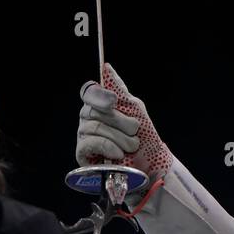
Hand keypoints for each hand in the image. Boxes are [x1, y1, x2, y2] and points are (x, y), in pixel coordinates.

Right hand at [76, 62, 174, 194]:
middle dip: (120, 121)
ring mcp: (84, 136)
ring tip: (132, 145)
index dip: (98, 95)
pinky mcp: (83, 154)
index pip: (88, 92)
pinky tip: (118, 153)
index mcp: (100, 105)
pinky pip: (89, 143)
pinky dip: (107, 146)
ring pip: (94, 127)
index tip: (113, 101)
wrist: (151, 165)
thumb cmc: (144, 137)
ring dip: (119, 137)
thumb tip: (106, 68)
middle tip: (135, 131)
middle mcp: (88, 118)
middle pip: (94, 110)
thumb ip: (119, 91)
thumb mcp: (135, 110)